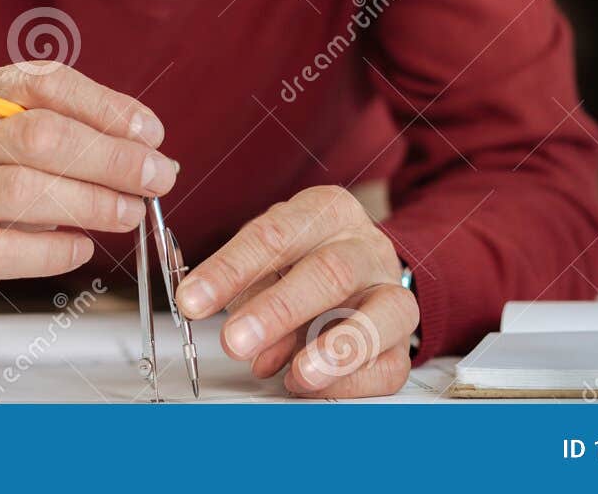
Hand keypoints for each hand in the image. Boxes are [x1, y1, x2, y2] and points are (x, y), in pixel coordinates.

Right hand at [0, 63, 177, 334]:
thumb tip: (148, 153)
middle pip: (38, 135)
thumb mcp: (16, 149)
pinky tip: (82, 247)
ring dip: (90, 202)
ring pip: (22, 190)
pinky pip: (1, 248)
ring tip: (129, 213)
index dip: (104, 105)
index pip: (43, 82)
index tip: (151, 133)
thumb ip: (71, 140)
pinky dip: (53, 250)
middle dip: (109, 157)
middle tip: (156, 178)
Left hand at [176, 185, 417, 397]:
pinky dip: (352, 380)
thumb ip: (250, 286)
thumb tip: (230, 327)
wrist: (366, 269)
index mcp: (326, 211)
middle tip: (235, 341)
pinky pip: (389, 363)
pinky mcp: (404, 337)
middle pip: (330, 272)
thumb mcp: (272, 256)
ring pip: (379, 315)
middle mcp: (365, 246)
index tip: (192, 301)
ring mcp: (392, 290)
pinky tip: (315, 385)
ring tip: (294, 375)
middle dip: (278, 311)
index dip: (230, 269)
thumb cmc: (306, 259)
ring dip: (334, 350)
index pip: (276, 234)